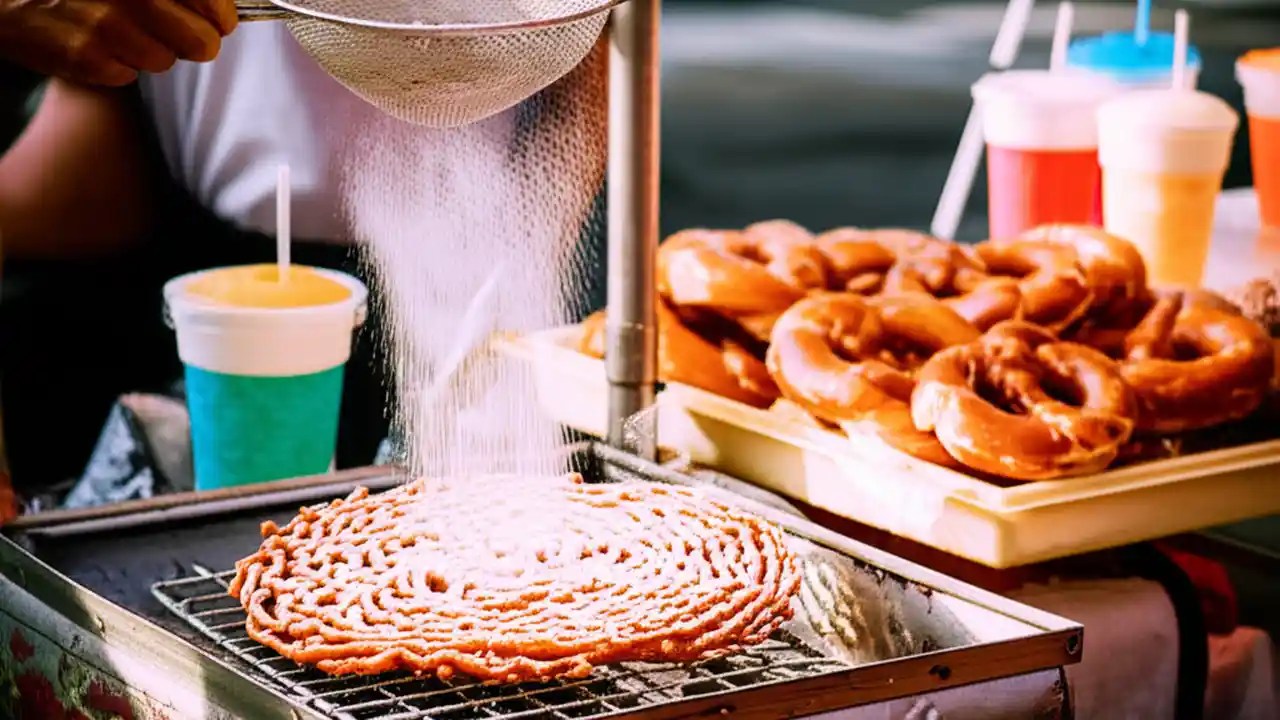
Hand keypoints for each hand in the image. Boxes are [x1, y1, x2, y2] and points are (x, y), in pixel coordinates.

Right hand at [0, 0, 237, 85]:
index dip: (221, 17)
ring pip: (165, 61)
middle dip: (193, 41)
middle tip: (175, 34)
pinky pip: (129, 75)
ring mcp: (106, 26)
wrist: (12, 0)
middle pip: (202, 43)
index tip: (220, 22)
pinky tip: (96, 45)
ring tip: (121, 34)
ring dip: (150, 52)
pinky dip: (118, 65)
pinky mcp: (87, 58)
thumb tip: (223, 14)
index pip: (210, 2)